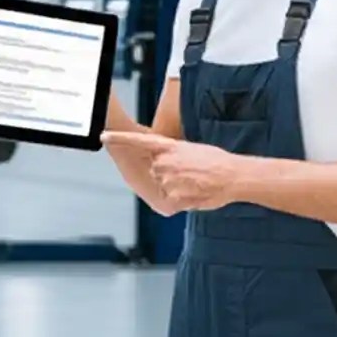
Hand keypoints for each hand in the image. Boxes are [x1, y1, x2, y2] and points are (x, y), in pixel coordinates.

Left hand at [101, 131, 244, 211]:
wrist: (232, 175)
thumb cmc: (216, 162)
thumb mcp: (191, 151)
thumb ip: (172, 157)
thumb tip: (162, 165)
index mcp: (168, 147)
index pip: (138, 141)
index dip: (120, 139)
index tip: (104, 136)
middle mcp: (163, 162)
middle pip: (155, 171)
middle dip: (169, 174)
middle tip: (190, 173)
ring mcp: (167, 179)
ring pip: (163, 186)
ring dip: (176, 187)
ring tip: (195, 182)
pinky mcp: (172, 195)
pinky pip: (171, 200)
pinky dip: (182, 200)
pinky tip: (195, 192)